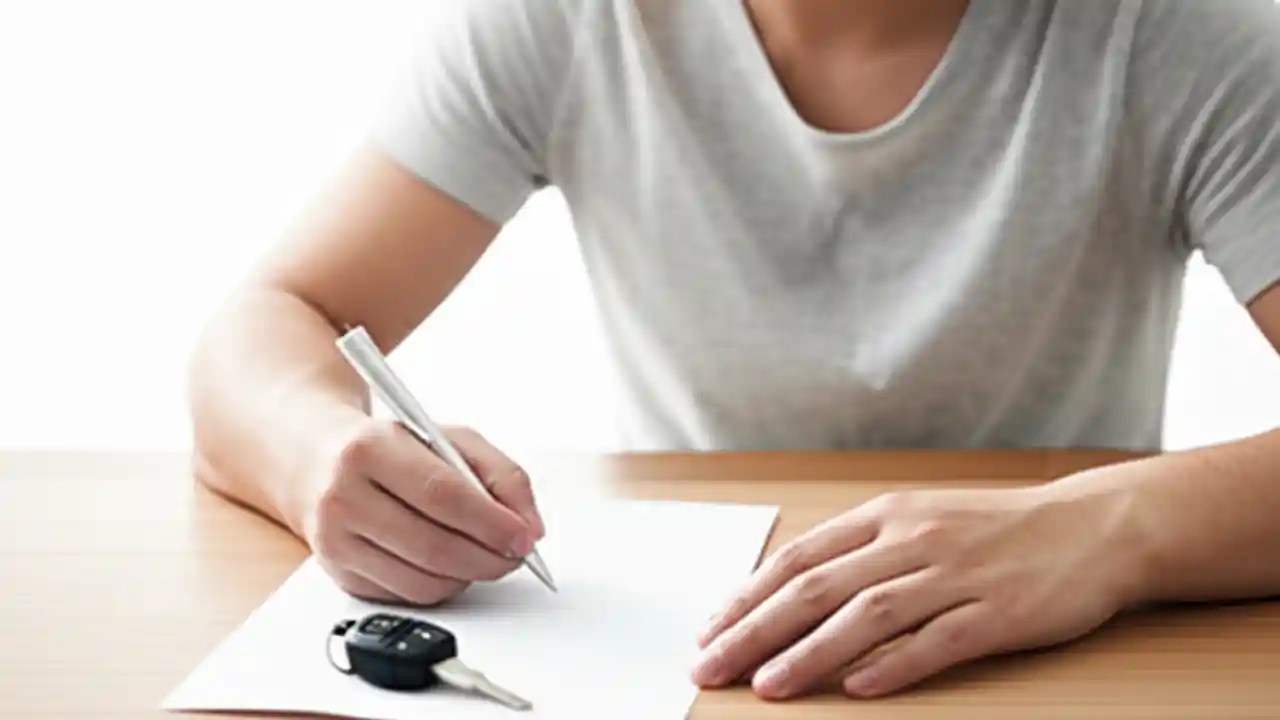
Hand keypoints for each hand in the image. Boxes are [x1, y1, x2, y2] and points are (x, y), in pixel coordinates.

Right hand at [302, 418, 544, 605]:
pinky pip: (407, 596)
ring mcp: (336, 540)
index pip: (442, 494)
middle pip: (434, 546)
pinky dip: (441, 586)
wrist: (317, 460)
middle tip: (515, 555)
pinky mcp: (340, 574)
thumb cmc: (390, 448)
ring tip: (485, 556)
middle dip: (489, 558)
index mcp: (371, 449)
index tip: (524, 536)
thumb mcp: (447, 439)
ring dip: (469, 576)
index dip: (491, 522)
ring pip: (423, 582)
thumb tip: (529, 525)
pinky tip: (448, 563)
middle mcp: (344, 496)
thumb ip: (500, 474)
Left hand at [693, 483, 1142, 698]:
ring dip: (811, 653)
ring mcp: (957, 574)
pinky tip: (860, 689)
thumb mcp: (921, 519)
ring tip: (768, 686)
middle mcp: (913, 539)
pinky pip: (940, 641)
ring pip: (867, 616)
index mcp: (887, 514)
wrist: (1095, 526)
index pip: (799, 557)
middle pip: (817, 588)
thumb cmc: (998, 529)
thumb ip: (861, 549)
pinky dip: (896, 665)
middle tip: (712, 666)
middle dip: (755, 631)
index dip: (749, 596)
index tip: (711, 630)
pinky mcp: (1000, 611)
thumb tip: (793, 589)